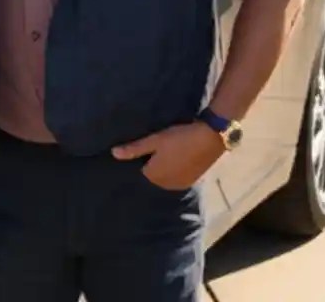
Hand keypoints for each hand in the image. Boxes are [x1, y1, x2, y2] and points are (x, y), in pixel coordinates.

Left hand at [111, 122, 225, 190]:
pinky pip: (178, 177)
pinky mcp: (193, 181)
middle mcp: (166, 186)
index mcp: (154, 176)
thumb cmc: (179, 138)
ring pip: (166, 177)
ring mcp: (181, 185)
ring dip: (166, 168)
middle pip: (154, 175)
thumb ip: (134, 149)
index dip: (142, 159)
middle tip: (158, 148)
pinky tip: (181, 157)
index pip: (140, 171)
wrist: (211, 138)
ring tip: (170, 152)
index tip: (146, 148)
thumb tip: (113, 154)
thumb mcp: (155, 140)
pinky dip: (177, 170)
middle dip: (154, 165)